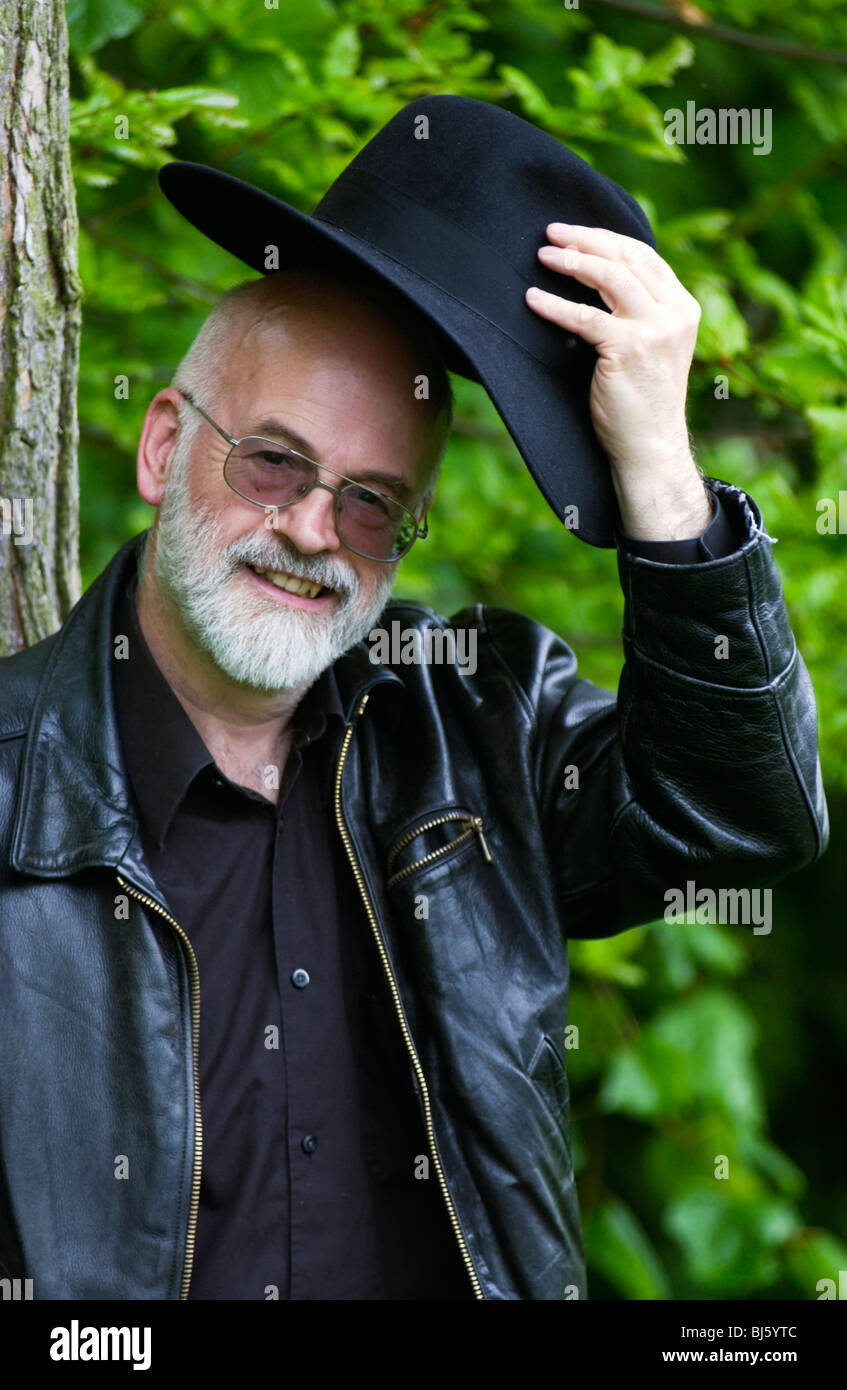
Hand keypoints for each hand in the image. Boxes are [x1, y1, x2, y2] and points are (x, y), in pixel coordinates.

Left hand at [525, 223, 711, 539]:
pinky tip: (532, 299)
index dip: (605, 238)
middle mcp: (674, 313)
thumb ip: (635, 312)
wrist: (650, 446)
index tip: (573, 233)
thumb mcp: (648, 347)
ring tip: (543, 257)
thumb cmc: (640, 402)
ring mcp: (654, 330)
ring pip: (609, 277)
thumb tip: (594, 277)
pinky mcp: (629, 349)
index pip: (643, 256)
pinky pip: (584, 316)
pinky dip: (555, 305)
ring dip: (571, 262)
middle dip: (585, 240)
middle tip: (551, 233)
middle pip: (627, 257)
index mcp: (683, 307)